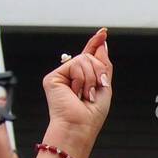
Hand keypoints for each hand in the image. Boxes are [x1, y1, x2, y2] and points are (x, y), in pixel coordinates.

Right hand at [41, 28, 111, 150]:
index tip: (103, 32)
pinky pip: (74, 64)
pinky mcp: (53, 77)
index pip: (90, 56)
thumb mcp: (104, 87)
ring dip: (91, 78)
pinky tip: (76, 92)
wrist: (80, 125)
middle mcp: (71, 75)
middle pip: (90, 57)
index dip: (96, 44)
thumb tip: (103, 44)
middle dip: (99, 71)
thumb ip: (104, 65)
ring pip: (83, 59)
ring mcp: (62, 75)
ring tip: (85, 94)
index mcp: (84, 78)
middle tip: (96, 88)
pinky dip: (81, 79)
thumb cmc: (92, 114)